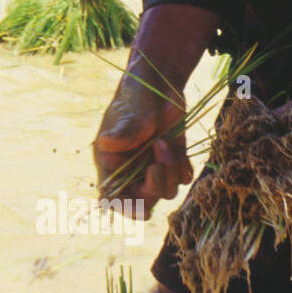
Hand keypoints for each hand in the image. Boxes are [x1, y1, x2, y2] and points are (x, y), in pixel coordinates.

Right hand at [94, 67, 190, 217]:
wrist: (160, 82)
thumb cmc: (136, 95)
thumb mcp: (129, 112)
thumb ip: (123, 130)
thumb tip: (108, 142)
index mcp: (110, 162)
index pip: (112, 198)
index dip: (125, 209)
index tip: (142, 209)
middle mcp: (130, 169)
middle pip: (143, 200)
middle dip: (155, 186)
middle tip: (159, 161)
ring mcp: (152, 166)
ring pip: (166, 191)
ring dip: (170, 171)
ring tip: (165, 141)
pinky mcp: (173, 160)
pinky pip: (182, 179)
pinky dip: (183, 168)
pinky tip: (179, 149)